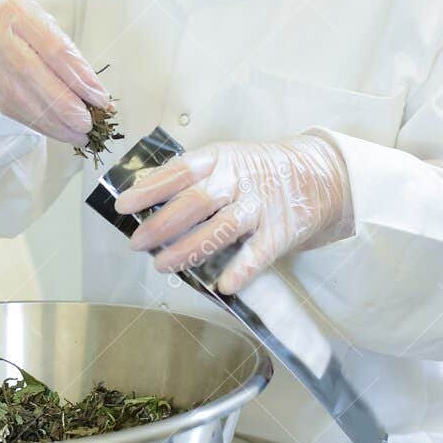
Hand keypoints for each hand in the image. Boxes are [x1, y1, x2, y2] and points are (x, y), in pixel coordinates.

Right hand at [0, 0, 109, 145]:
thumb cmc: (17, 30)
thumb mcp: (42, 27)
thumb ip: (66, 55)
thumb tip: (94, 94)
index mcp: (18, 12)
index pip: (54, 49)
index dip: (80, 77)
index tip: (100, 98)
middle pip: (32, 74)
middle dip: (64, 104)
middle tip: (87, 123)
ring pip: (18, 97)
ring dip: (52, 121)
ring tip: (77, 134)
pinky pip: (9, 108)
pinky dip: (36, 123)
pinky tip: (55, 131)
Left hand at [112, 133, 353, 293]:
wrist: (318, 173)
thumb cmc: (259, 170)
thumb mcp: (226, 159)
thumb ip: (194, 178)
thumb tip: (147, 202)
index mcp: (220, 158)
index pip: (179, 171)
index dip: (150, 188)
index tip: (124, 206)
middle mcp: (238, 180)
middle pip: (195, 202)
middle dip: (162, 224)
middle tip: (136, 243)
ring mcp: (260, 205)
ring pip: (221, 228)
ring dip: (189, 248)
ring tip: (162, 264)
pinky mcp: (280, 231)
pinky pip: (259, 252)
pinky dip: (242, 268)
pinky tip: (223, 284)